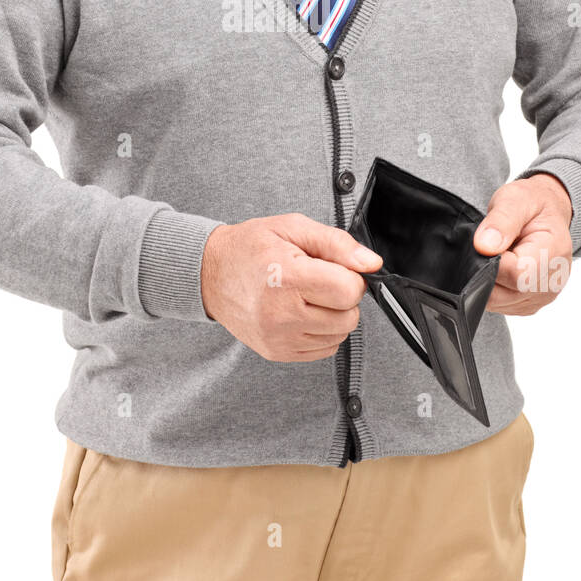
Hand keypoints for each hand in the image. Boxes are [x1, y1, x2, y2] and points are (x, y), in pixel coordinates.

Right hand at [200, 213, 383, 361]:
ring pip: (339, 335)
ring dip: (334, 315)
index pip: (349, 290)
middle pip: (348, 317)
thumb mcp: (292, 228)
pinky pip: (324, 349)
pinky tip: (303, 312)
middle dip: (343, 296)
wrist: (209, 273)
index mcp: (287, 278)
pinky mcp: (277, 352)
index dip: (350, 275)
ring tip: (308, 295)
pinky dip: (322, 332)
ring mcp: (278, 338)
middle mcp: (281, 314)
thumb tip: (371, 263)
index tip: (333, 268)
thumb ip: (337, 244)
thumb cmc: (249, 248)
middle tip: (318, 280)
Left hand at [472, 173, 573, 314]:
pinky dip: (493, 288)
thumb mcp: (515, 199)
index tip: (489, 242)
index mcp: (555, 252)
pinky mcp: (529, 305)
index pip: (517, 274)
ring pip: (497, 302)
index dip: (493, 261)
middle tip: (491, 246)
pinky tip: (500, 267)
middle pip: (505, 292)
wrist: (546, 213)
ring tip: (499, 255)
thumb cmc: (532, 204)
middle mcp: (553, 281)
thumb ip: (501, 221)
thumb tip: (484, 246)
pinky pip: (499, 304)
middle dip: (487, 270)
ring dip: (488, 280)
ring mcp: (542, 297)